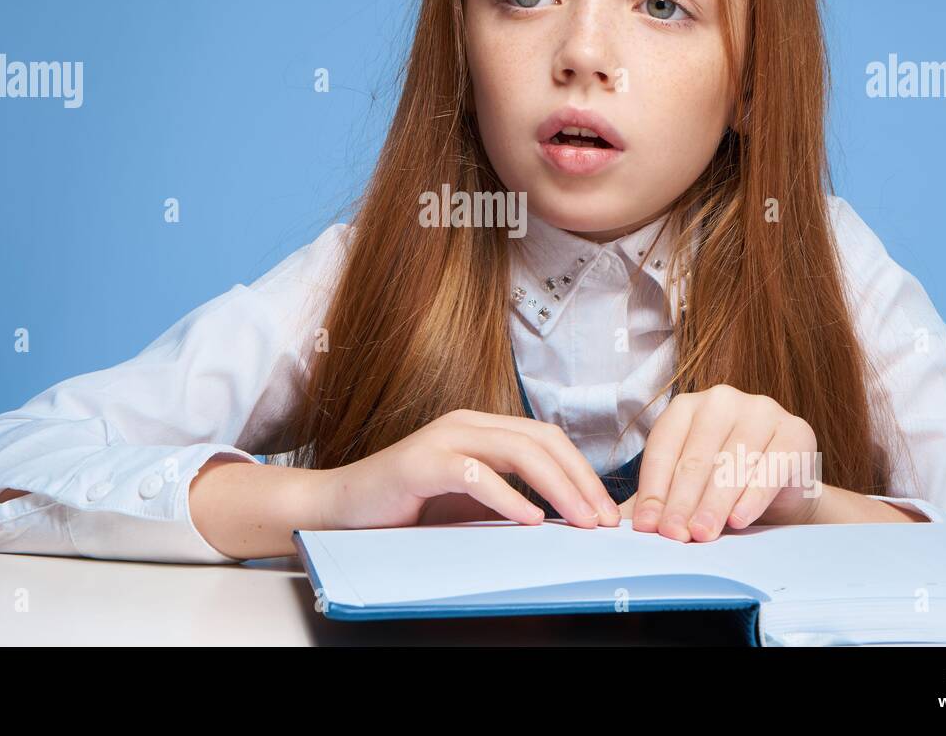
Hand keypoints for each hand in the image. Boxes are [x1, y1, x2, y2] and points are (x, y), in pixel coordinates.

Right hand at [319, 409, 623, 530]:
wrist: (339, 510)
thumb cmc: (405, 509)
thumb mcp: (468, 504)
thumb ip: (510, 501)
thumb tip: (565, 521)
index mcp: (481, 429)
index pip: (547, 439)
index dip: (582, 472)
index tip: (606, 512)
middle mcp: (466, 424)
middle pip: (541, 441)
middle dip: (580, 480)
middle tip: (603, 520)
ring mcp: (443, 439)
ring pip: (518, 451)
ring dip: (557, 488)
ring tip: (579, 520)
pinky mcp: (420, 463)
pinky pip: (475, 474)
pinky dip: (508, 497)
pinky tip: (530, 519)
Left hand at [624, 384, 821, 541]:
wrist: (781, 490)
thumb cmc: (723, 485)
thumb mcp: (684, 488)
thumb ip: (654, 500)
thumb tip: (615, 525)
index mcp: (686, 407)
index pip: (663, 449)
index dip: (654, 491)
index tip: (647, 526)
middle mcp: (721, 400)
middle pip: (696, 457)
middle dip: (681, 501)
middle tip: (673, 535)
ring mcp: (761, 410)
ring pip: (731, 463)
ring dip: (714, 503)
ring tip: (701, 533)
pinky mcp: (796, 431)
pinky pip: (771, 467)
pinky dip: (752, 496)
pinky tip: (739, 519)